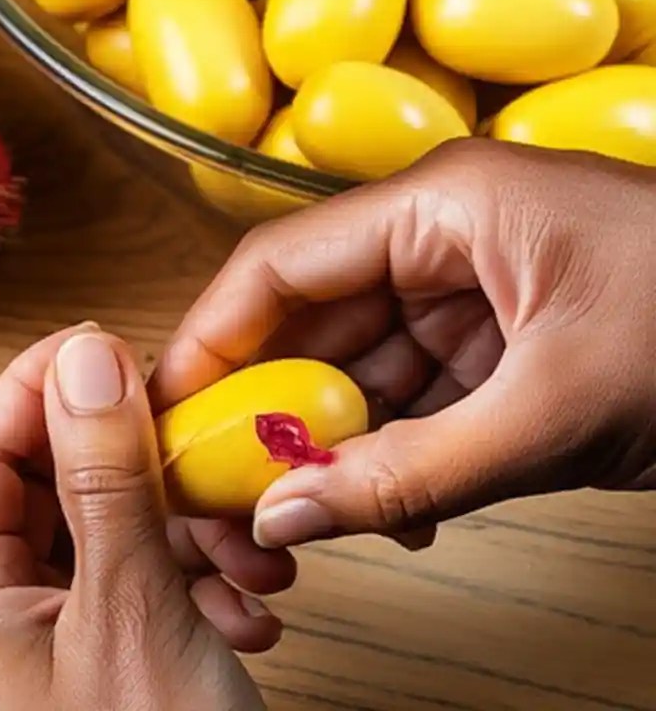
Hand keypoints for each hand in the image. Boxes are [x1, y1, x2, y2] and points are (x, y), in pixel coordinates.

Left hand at [0, 325, 276, 710]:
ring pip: (115, 537)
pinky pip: (150, 588)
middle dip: (143, 468)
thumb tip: (85, 361)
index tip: (108, 345)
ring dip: (193, 534)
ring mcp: (57, 644)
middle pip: (54, 491)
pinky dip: (205, 587)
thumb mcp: (133, 614)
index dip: (39, 389)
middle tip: (198, 439)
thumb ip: (107, 483)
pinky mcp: (116, 664)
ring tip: (249, 555)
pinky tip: (248, 609)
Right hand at [151, 137, 655, 550]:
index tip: (167, 419)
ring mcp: (475, 286)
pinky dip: (397, 455)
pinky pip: (416, 395)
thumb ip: (407, 475)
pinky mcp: (504, 336)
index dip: (212, 344)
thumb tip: (285, 517)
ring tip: (314, 517)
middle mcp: (445, 235)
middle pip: (311, 324)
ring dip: (336, 446)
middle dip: (272, 414)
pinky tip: (397, 513)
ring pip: (360, 369)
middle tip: (231, 492)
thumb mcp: (554, 416)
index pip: (280, 267)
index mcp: (445, 205)